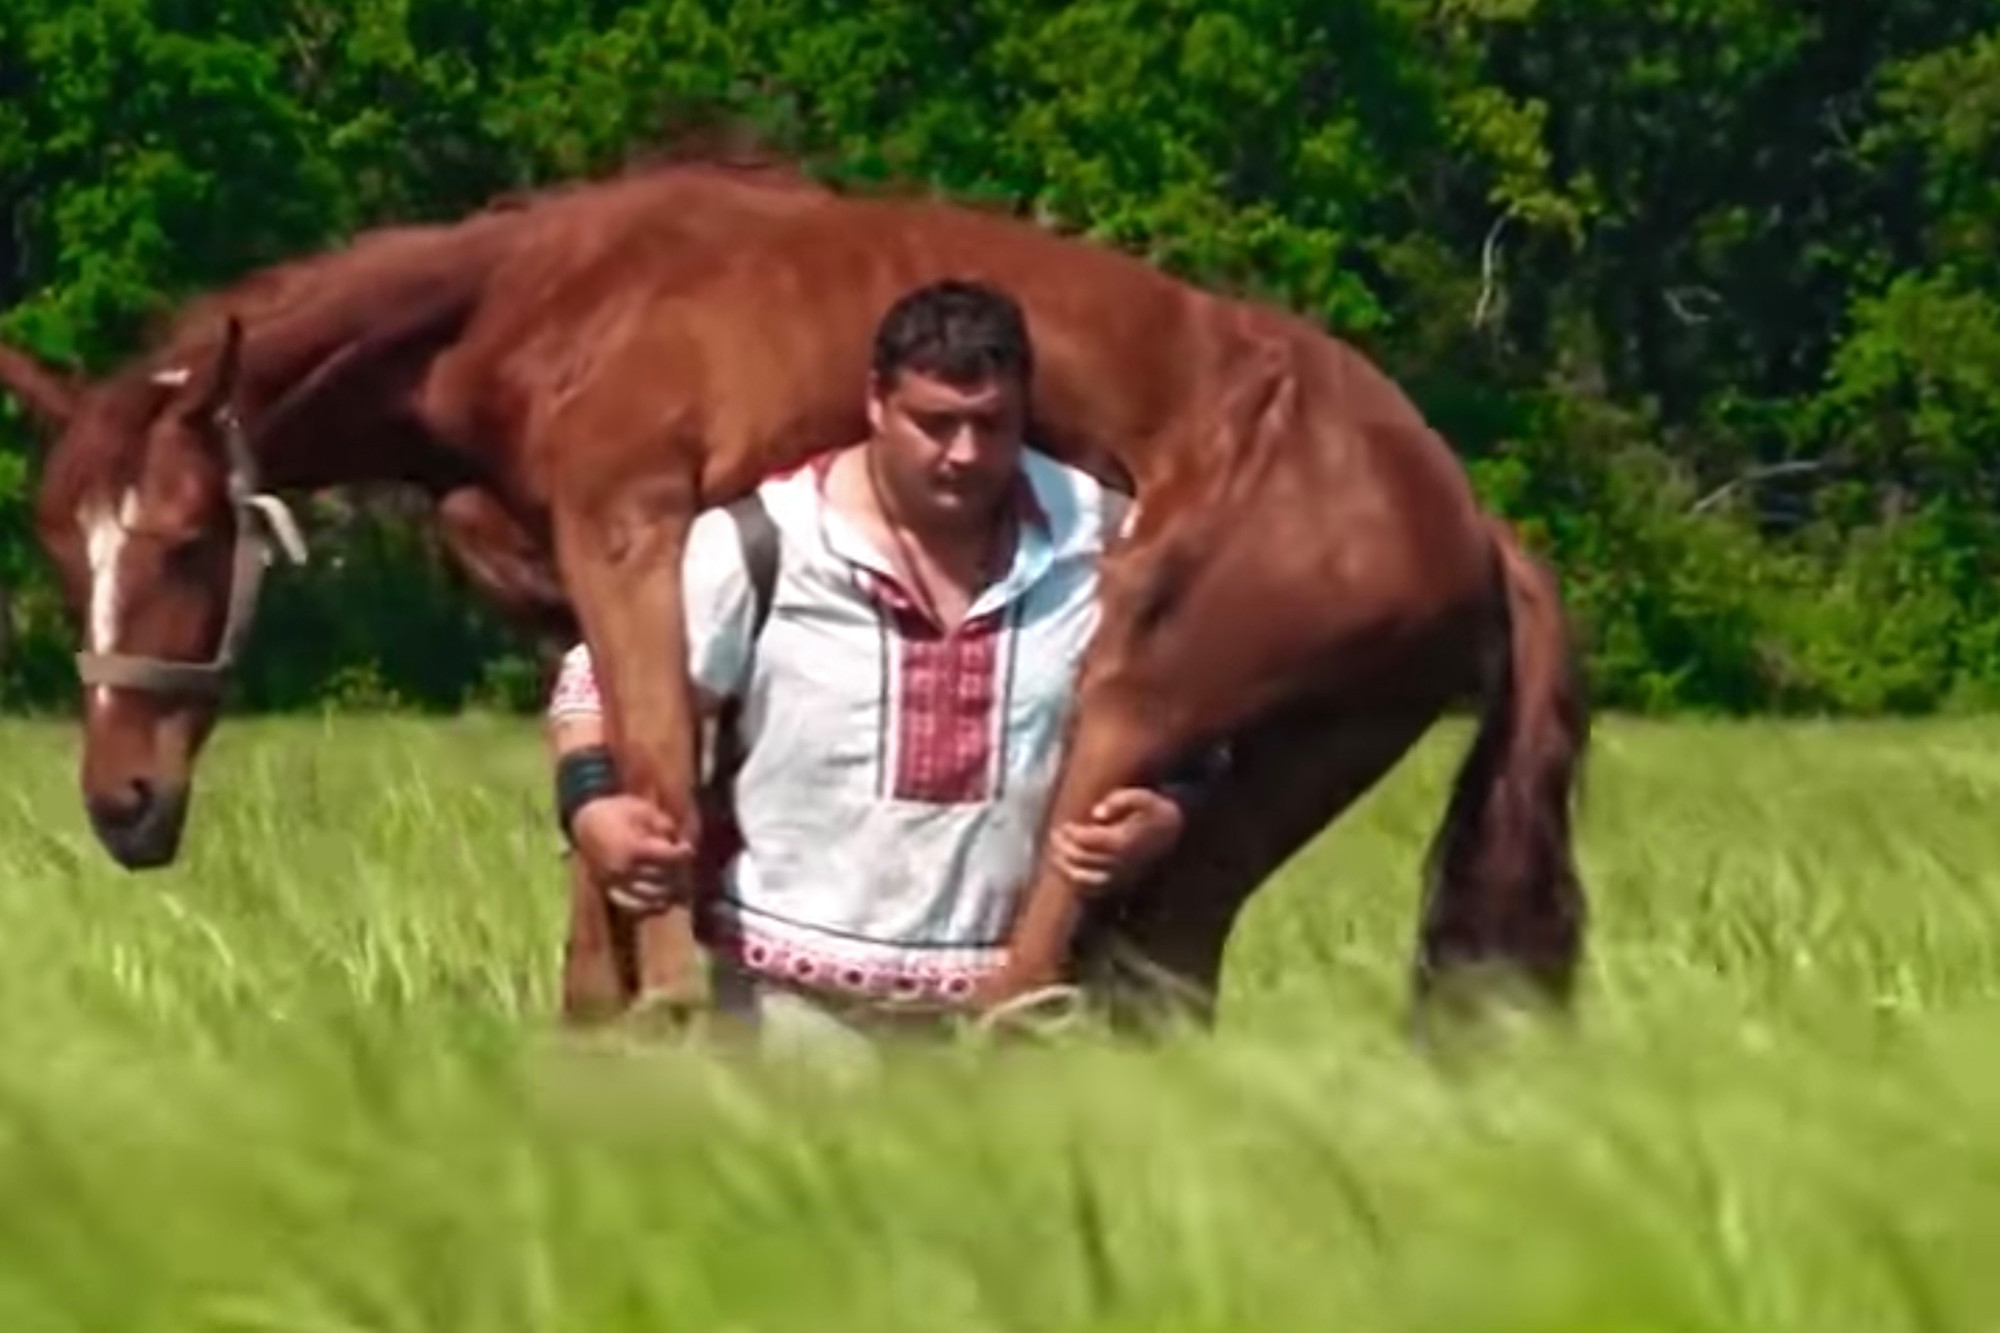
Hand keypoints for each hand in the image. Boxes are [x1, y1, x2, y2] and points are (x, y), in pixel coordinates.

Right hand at [571, 794, 694, 911]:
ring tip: (679, 882)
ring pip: (651, 896)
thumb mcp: (641, 809)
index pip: (669, 858)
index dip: (683, 854)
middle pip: (663, 878)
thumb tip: (678, 839)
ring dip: (669, 891)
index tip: (689, 849)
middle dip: (679, 871)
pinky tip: (662, 901)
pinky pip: (633, 906)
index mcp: (633, 849)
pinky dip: (650, 906)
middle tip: (686, 864)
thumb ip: (663, 824)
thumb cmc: (614, 812)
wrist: (584, 824)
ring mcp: (616, 883)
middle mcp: (624, 870)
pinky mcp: (609, 890)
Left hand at [1049, 786, 1184, 889]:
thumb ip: (1119, 800)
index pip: (1090, 841)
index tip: (1064, 825)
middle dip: (1065, 847)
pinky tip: (1067, 871)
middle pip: (1085, 859)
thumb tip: (1096, 814)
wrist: (1174, 832)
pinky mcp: (1122, 883)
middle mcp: (1124, 862)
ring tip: (1055, 853)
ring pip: (1086, 879)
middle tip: (1055, 835)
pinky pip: (1095, 890)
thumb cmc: (1155, 810)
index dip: (1073, 834)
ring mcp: (1123, 876)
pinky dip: (1078, 883)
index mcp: (1127, 841)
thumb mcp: (1143, 796)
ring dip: (1066, 867)